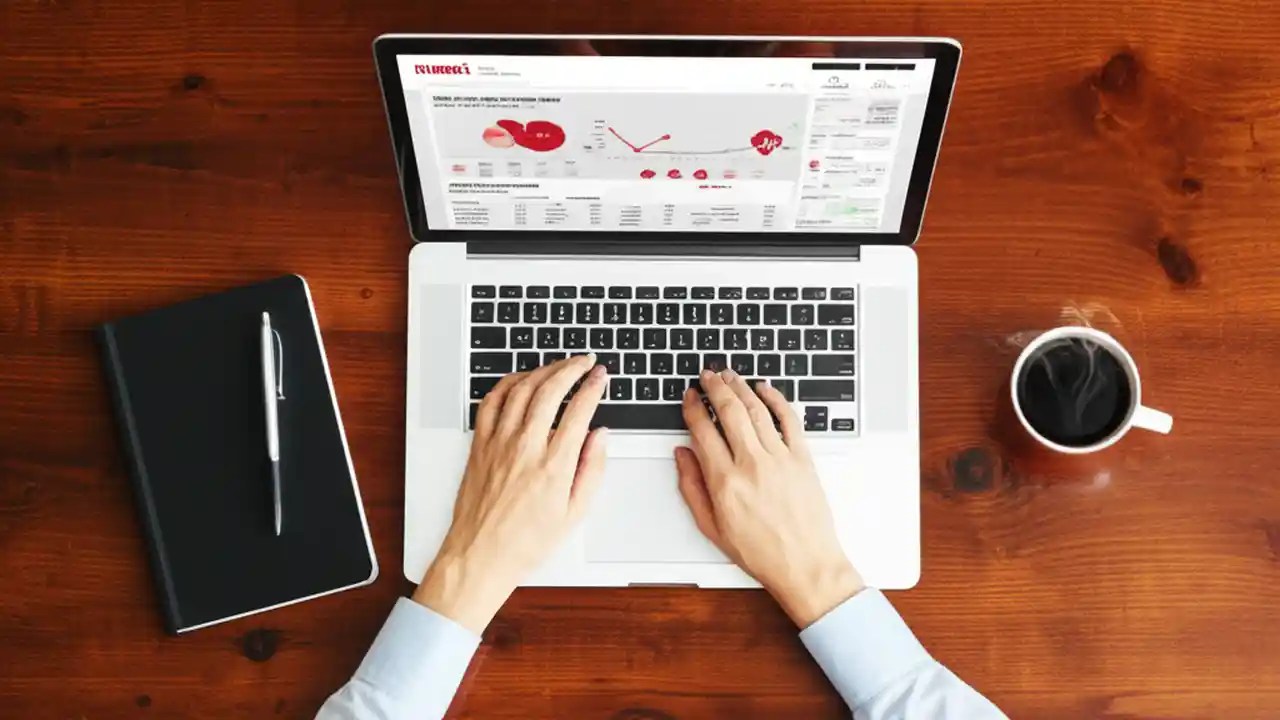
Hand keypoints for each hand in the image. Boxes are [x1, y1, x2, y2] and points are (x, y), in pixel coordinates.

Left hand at [413, 355, 608, 632]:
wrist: (480, 555)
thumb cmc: (525, 542)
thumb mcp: (574, 513)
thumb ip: (592, 470)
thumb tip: (600, 437)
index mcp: (554, 465)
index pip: (579, 410)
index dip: (594, 386)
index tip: (601, 376)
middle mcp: (525, 448)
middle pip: (550, 390)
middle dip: (572, 368)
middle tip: (584, 362)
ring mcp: (498, 443)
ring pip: (521, 389)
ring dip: (543, 370)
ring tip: (558, 367)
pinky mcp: (479, 445)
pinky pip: (492, 402)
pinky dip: (508, 383)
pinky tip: (521, 380)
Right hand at [676, 369, 864, 627]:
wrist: (806, 565)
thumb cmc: (761, 552)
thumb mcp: (712, 527)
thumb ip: (692, 487)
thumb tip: (682, 455)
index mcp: (724, 482)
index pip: (702, 431)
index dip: (692, 408)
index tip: (689, 397)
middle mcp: (752, 464)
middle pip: (729, 410)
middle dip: (714, 387)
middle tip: (707, 376)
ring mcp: (780, 459)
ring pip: (756, 409)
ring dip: (740, 387)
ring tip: (729, 375)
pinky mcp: (803, 459)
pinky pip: (789, 419)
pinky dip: (776, 399)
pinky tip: (765, 388)